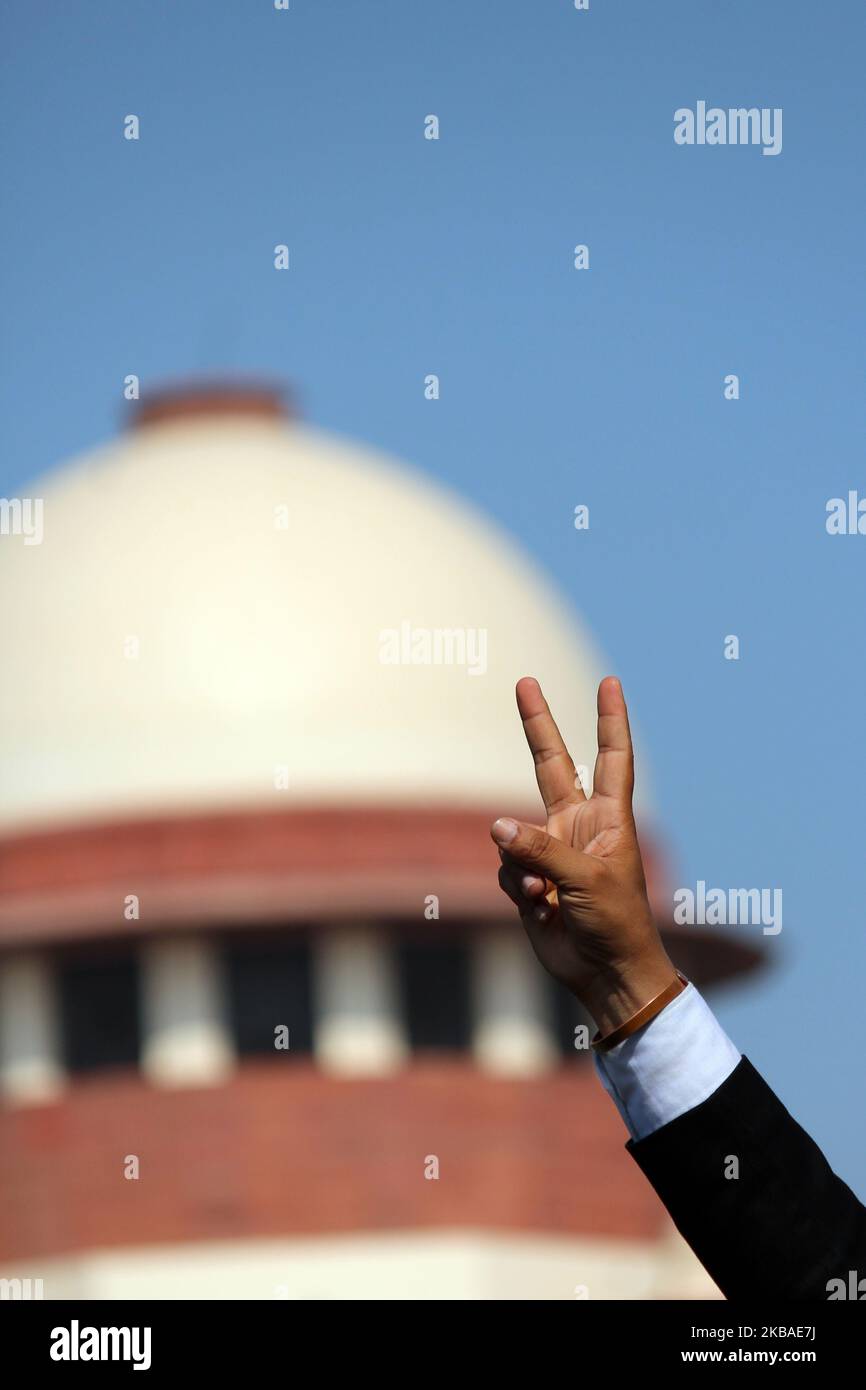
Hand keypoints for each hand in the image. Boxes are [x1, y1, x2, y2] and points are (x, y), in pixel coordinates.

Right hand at [491, 675, 676, 1034]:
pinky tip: (537, 907)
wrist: (607, 974)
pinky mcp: (530, 880)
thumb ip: (541, 850)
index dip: (609, 720)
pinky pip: (505, 868)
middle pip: (551, 764)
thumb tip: (497, 827)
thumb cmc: (616, 923)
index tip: (610, 682)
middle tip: (524, 681)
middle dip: (538, 724)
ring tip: (542, 894)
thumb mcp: (585, 880)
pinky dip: (515, 885)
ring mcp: (551, 851)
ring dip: (521, 861)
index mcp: (608, 818)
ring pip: (515, 833)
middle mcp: (579, 826)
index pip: (611, 757)